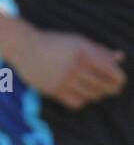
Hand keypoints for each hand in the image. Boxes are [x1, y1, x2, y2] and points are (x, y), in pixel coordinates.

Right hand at [11, 27, 126, 109]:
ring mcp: (64, 80)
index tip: (120, 81)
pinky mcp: (54, 90)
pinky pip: (77, 103)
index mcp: (84, 52)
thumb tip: (120, 57)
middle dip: (111, 88)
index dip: (120, 79)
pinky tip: (81, 94)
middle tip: (112, 88)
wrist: (24, 47)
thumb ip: (100, 50)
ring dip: (96, 94)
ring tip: (95, 90)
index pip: (111, 72)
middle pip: (103, 86)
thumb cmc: (54, 42)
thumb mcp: (78, 41)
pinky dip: (83, 100)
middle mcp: (76, 67)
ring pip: (91, 95)